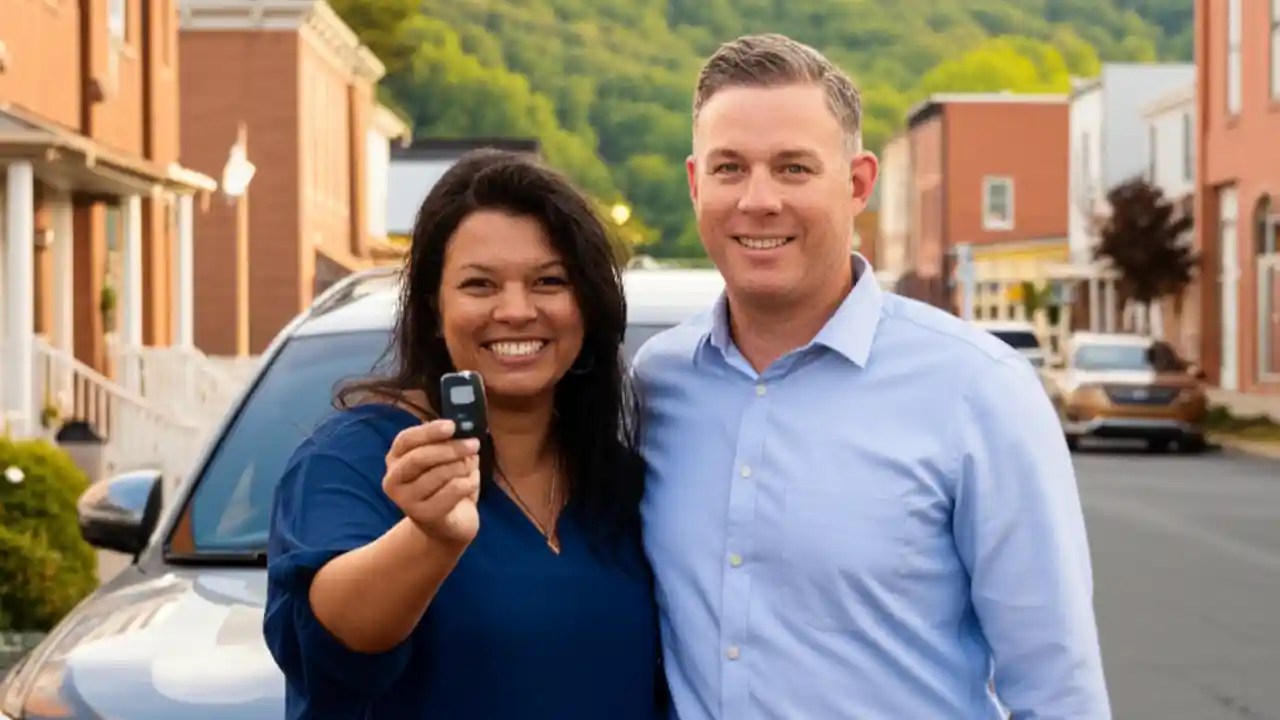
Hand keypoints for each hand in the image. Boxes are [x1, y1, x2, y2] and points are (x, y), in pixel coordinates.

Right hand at [383, 419, 481, 546]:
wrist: (447, 526)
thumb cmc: (445, 486)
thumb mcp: (443, 460)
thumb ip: (447, 443)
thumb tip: (463, 430)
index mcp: (395, 459)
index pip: (406, 440)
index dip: (429, 431)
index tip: (452, 425)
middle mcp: (393, 480)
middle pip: (419, 458)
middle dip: (450, 449)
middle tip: (473, 444)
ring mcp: (406, 501)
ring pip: (438, 474)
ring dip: (462, 466)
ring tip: (471, 467)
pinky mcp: (424, 515)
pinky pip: (452, 490)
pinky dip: (469, 482)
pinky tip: (471, 483)